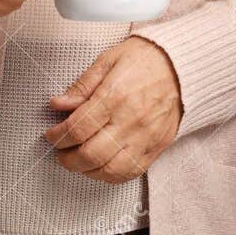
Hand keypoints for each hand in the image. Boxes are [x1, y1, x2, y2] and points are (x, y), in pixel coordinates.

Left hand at [44, 39, 182, 183]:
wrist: (184, 67)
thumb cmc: (146, 59)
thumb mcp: (109, 60)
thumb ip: (83, 85)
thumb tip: (58, 104)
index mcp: (115, 96)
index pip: (78, 128)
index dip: (57, 136)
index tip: (51, 134)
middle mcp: (131, 121)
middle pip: (90, 155)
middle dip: (67, 158)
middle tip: (60, 151)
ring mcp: (145, 138)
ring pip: (109, 171)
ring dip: (87, 170)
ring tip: (78, 160)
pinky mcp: (156, 148)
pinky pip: (130, 173)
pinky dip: (110, 175)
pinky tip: (101, 165)